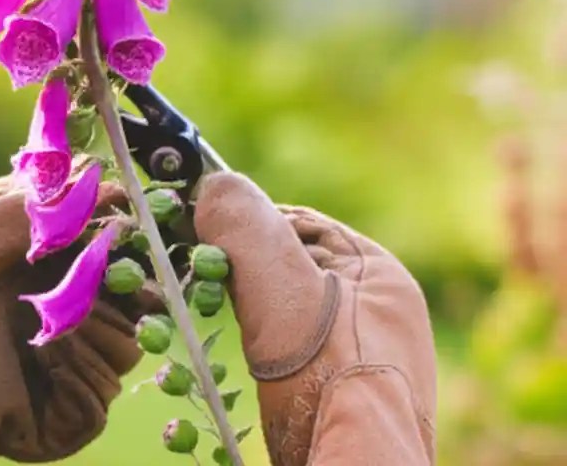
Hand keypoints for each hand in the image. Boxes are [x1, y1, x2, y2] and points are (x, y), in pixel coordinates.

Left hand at [0, 178, 157, 463]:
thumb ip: (57, 201)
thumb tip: (118, 191)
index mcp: (49, 272)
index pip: (118, 269)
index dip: (134, 257)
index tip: (137, 241)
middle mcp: (55, 321)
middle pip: (132, 316)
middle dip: (129, 294)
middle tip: (110, 279)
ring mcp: (48, 371)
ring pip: (120, 360)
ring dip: (103, 332)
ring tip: (62, 315)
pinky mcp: (37, 416)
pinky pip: (91, 409)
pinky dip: (84, 378)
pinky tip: (52, 350)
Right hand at [194, 173, 436, 465]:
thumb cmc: (327, 377)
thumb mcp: (283, 290)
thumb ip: (248, 229)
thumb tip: (214, 182)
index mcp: (381, 274)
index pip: (301, 224)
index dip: (247, 223)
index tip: (200, 229)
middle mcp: (379, 313)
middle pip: (289, 270)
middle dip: (241, 272)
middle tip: (199, 278)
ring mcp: (360, 358)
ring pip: (282, 315)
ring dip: (241, 314)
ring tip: (209, 318)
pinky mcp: (337, 397)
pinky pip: (287, 356)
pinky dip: (253, 352)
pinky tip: (231, 363)